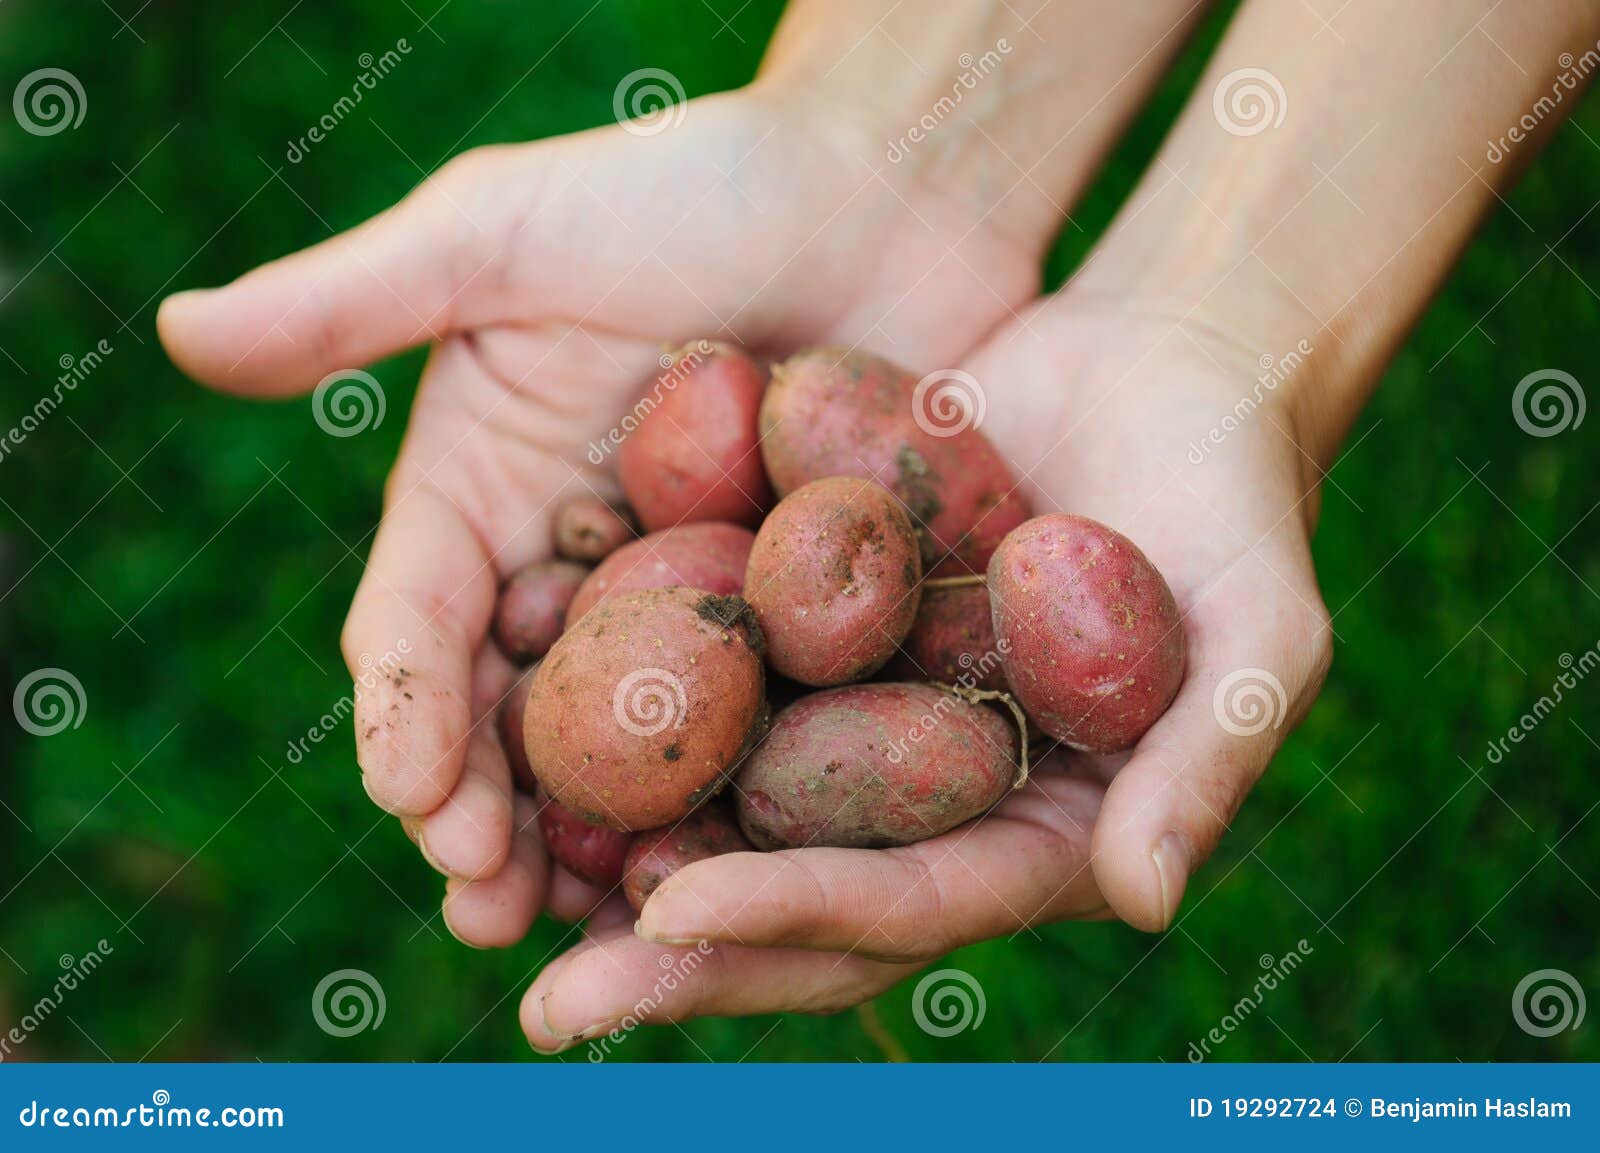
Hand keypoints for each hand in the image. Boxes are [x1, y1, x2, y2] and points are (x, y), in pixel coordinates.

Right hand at [157, 84, 1051, 943]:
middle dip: (490, 817)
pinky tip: (740, 873)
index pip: (419, 624)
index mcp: (480, 493)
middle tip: (488, 906)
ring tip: (596, 935)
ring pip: (627, 753)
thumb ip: (357, 298)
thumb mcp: (505, 228)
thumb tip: (174, 327)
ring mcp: (686, 605)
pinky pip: (759, 727)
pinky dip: (736, 803)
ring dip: (600, 846)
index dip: (408, 711)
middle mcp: (569, 568)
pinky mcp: (798, 621)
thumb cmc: (686, 186)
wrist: (880, 185)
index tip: (412, 791)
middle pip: (512, 718)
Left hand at [521, 290, 1333, 1050]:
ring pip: (728, 805)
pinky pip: (714, 677)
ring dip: (618, 851)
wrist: (1168, 365)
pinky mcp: (816, 628)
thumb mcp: (1256, 625)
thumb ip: (1205, 758)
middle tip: (552, 997)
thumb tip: (1142, 899)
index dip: (798, 916)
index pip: (912, 904)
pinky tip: (523, 704)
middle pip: (797, 895)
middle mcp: (935, 798)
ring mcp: (868, 717)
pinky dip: (631, 704)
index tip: (676, 912)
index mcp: (1036, 832)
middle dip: (679, 953)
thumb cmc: (1236, 495)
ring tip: (494, 879)